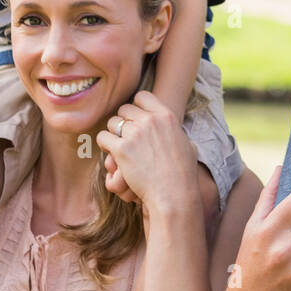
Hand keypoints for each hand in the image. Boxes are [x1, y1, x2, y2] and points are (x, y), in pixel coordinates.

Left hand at [95, 91, 198, 217]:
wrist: (174, 193)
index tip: (135, 119)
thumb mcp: (188, 145)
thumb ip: (177, 134)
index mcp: (167, 116)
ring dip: (112, 133)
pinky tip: (112, 154)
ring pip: (111, 122)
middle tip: (124, 136)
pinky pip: (103, 137)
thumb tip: (176, 132)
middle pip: (124, 109)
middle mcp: (150, 120)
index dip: (136, 107)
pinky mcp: (121, 149)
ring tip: (117, 146)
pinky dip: (104, 145)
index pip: (142, 97)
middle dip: (122, 121)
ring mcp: (135, 133)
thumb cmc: (183, 174)